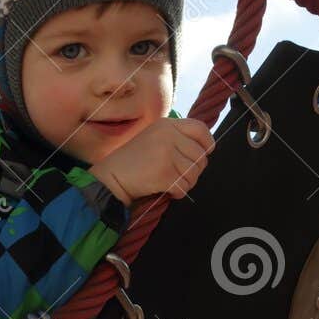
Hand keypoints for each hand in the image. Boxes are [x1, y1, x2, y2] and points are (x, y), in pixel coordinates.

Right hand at [90, 116, 214, 202]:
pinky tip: (167, 190)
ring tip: (172, 182)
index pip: (200, 128)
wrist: (112, 177)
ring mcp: (167, 154)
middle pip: (200, 156)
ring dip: (186, 183)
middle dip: (194, 170)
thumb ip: (176, 138)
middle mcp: (169, 136)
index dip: (207, 143)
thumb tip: (204, 149)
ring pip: (194, 173)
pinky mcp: (165, 173)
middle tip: (180, 175)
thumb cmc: (133, 161)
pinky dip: (178, 193)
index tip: (206, 152)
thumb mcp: (154, 138)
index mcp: (167, 125)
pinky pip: (184, 187)